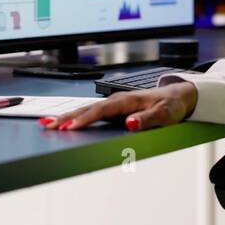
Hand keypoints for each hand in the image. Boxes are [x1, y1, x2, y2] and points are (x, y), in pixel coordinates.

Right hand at [39, 82, 198, 131]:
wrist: (177, 96)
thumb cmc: (170, 105)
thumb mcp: (165, 115)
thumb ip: (148, 120)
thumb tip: (130, 123)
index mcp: (126, 100)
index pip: (101, 110)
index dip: (84, 118)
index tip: (70, 127)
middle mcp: (116, 100)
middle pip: (87, 108)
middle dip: (66, 117)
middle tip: (48, 126)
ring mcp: (113, 104)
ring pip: (85, 109)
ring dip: (66, 116)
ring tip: (47, 124)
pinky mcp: (112, 109)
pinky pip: (90, 112)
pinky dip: (74, 116)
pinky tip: (64, 122)